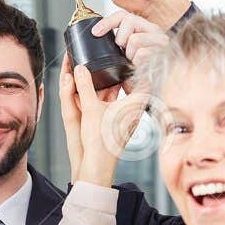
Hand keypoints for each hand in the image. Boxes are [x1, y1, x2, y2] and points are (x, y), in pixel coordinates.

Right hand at [59, 56, 141, 187]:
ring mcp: (132, 122)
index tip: (129, 59)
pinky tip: (104, 99)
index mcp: (136, 104)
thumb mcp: (90, 107)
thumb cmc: (100, 140)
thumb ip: (84, 85)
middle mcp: (137, 112)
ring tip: (109, 79)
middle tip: (117, 66)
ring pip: (130, 99)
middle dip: (126, 77)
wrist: (98, 165)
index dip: (139, 66)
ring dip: (119, 89)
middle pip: (138, 88)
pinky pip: (123, 110)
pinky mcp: (124, 129)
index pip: (146, 79)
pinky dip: (115, 101)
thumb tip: (78, 68)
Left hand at [90, 9, 169, 95]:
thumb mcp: (124, 55)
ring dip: (129, 53)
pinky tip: (139, 67)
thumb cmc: (136, 75)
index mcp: (143, 28)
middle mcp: (154, 31)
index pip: (123, 15)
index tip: (95, 33)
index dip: (107, 22)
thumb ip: (118, 42)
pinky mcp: (162, 52)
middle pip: (129, 20)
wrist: (148, 92)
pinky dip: (136, 62)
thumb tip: (96, 34)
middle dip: (120, 39)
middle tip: (123, 52)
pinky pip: (142, 53)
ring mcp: (161, 41)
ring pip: (135, 38)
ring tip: (133, 62)